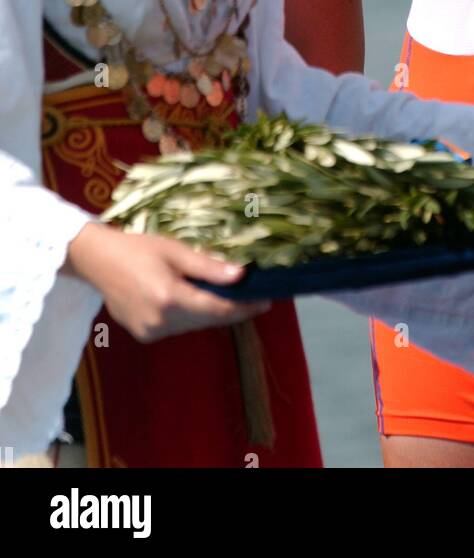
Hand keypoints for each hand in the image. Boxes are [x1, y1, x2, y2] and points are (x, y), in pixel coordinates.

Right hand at [65, 221, 272, 342]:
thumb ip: (207, 266)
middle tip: (254, 297)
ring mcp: (150, 332)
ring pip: (193, 325)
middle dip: (231, 310)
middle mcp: (160, 321)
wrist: (97, 261)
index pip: (217, 309)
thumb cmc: (138, 248)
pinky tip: (197, 301)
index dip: (244, 307)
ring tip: (230, 298)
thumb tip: (241, 275)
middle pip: (207, 320)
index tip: (266, 301)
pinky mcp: (143, 335)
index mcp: (169, 298)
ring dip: (211, 314)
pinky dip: (191, 316)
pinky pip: (177, 327)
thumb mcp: (175, 250)